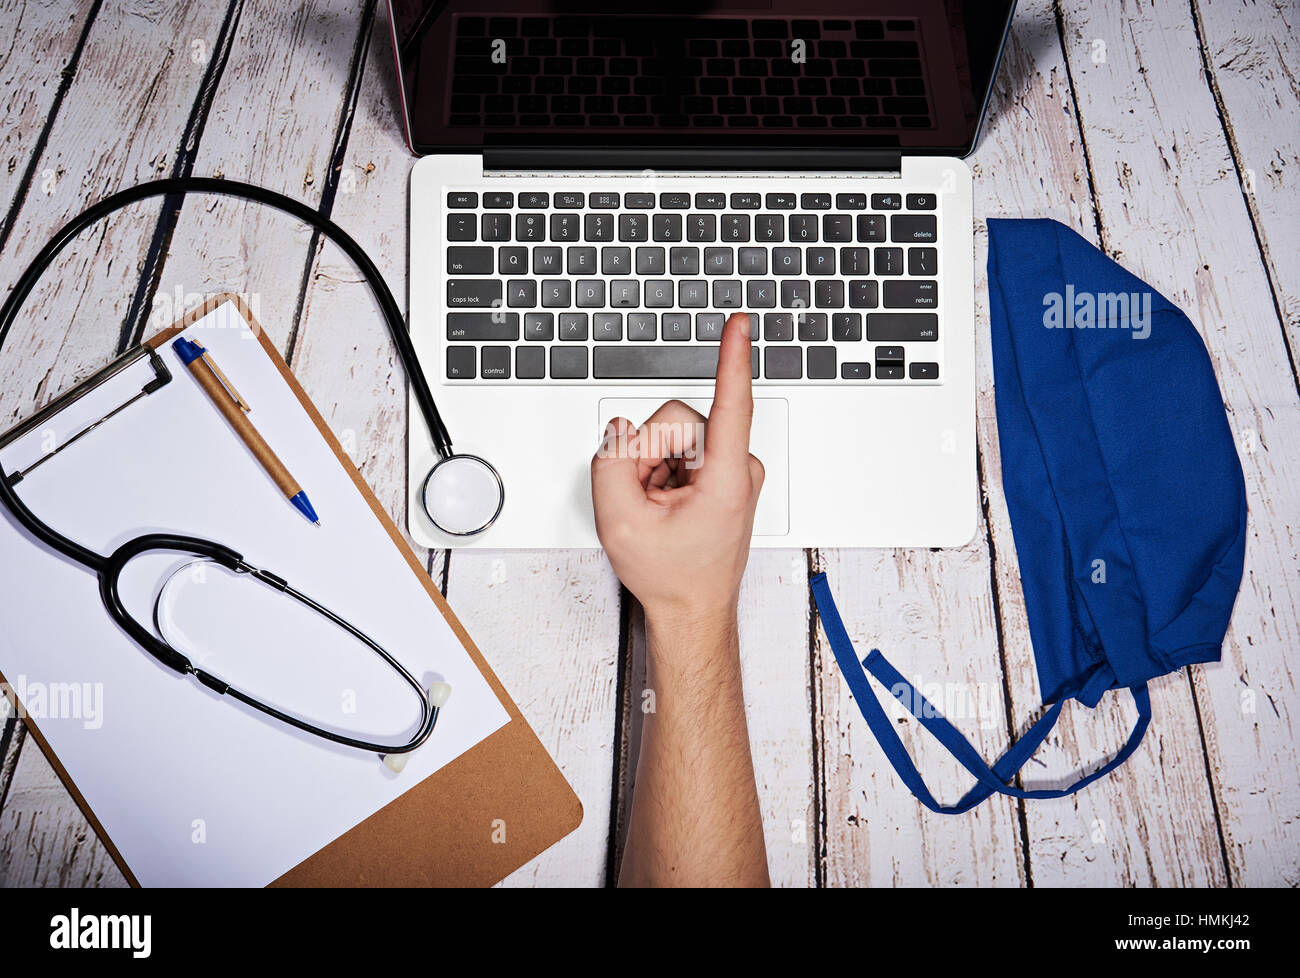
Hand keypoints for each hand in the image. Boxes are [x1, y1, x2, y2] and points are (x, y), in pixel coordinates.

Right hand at [590, 312, 763, 628]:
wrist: (692, 610)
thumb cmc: (670, 576)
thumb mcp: (619, 522)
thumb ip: (610, 462)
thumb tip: (620, 430)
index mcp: (725, 480)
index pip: (730, 405)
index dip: (732, 358)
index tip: (741, 323)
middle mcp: (738, 468)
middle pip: (674, 421)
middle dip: (645, 456)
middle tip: (644, 502)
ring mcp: (733, 470)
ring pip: (673, 435)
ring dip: (652, 468)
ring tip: (658, 509)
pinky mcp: (724, 471)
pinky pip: (680, 451)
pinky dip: (663, 474)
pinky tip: (666, 504)